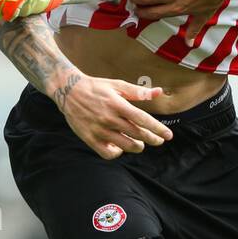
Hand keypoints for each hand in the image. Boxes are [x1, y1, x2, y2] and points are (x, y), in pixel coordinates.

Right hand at [50, 72, 173, 159]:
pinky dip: (117, 152)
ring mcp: (99, 130)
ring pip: (125, 146)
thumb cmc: (96, 87)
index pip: (142, 119)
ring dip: (137, 146)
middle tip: (158, 140)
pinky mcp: (90, 139)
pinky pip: (108, 153)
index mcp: (117, 104)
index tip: (169, 135)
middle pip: (137, 134)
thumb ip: (138, 91)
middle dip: (152, 139)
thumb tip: (159, 92)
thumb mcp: (117, 85)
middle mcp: (109, 118)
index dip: (157, 129)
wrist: (68, 91)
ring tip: (140, 143)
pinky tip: (120, 147)